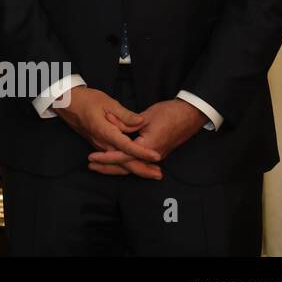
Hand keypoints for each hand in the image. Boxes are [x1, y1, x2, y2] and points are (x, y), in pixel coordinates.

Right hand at [52, 86, 163, 178]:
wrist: (66, 103)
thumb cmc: (86, 100)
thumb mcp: (107, 102)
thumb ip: (125, 114)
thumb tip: (140, 121)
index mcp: (105, 132)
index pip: (127, 146)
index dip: (142, 152)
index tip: (156, 156)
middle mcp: (102, 143)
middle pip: (124, 161)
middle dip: (142, 169)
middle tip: (159, 174)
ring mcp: (99, 146)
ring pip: (119, 162)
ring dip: (136, 168)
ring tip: (152, 172)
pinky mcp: (99, 145)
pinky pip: (114, 159)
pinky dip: (126, 165)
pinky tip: (136, 166)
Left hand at [87, 98, 205, 175]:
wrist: (191, 115)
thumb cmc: (170, 113)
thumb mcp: (146, 116)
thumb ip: (127, 123)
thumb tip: (109, 122)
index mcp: (149, 146)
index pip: (123, 156)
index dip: (107, 157)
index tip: (93, 157)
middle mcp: (153, 155)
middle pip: (127, 166)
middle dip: (108, 168)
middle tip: (91, 166)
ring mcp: (157, 156)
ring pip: (133, 166)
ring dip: (116, 167)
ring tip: (99, 166)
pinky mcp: (157, 153)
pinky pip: (139, 162)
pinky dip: (126, 163)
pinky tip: (116, 163)